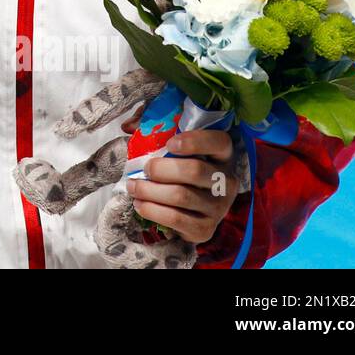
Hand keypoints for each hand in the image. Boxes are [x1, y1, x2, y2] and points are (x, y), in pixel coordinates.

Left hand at [125, 122, 240, 244]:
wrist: (194, 211)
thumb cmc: (182, 168)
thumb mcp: (174, 144)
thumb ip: (155, 129)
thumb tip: (128, 126)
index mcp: (222, 155)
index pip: (218, 142)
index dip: (194, 141)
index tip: (169, 142)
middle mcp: (226, 181)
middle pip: (195, 170)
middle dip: (161, 168)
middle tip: (143, 168)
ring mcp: (218, 207)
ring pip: (181, 196)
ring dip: (150, 190)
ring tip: (133, 186)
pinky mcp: (205, 228)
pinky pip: (176, 218)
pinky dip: (153, 210)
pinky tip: (140, 204)